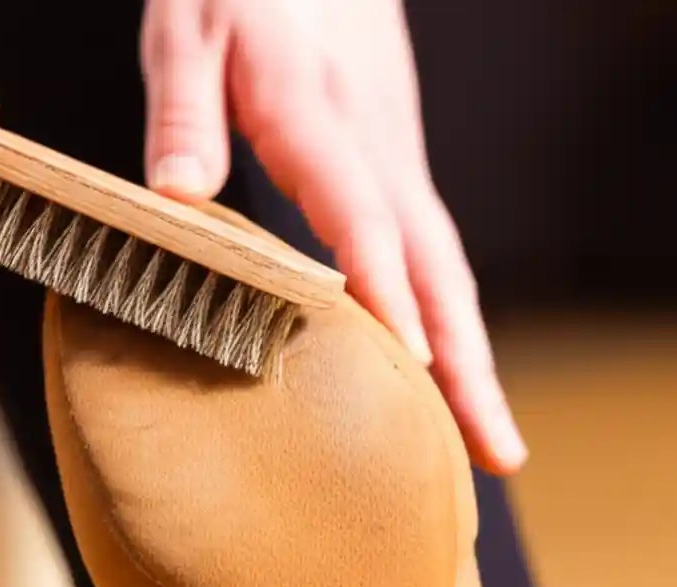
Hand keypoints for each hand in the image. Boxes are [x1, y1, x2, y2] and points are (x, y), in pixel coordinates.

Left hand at [140, 0, 528, 473]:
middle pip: (438, 265)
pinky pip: (433, 257)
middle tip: (499, 453)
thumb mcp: (190, 28)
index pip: (363, 213)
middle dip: (469, 363)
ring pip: (448, 270)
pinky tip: (446, 372)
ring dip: (471, 357)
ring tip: (490, 441)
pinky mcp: (399, 169)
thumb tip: (177, 192)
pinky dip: (449, 322)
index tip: (412, 366)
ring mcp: (399, 161)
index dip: (389, 290)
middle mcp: (378, 147)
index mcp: (316, 113)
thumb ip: (184, 109)